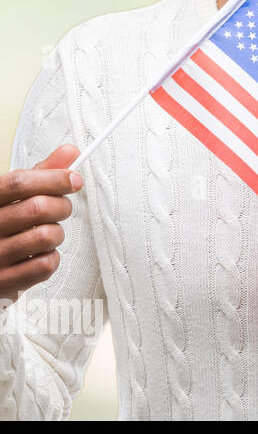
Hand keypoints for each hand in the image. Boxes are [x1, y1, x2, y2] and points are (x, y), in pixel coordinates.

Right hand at [0, 145, 81, 303]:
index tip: (74, 179)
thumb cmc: (0, 226)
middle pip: (37, 208)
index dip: (53, 178)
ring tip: (47, 234)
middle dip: (61, 206)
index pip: (18, 182)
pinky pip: (45, 265)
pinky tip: (40, 255)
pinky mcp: (4, 282)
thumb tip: (71, 151)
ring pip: (46, 236)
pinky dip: (52, 258)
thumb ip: (40, 174)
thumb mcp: (11, 197)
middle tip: (61, 209)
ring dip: (57, 234)